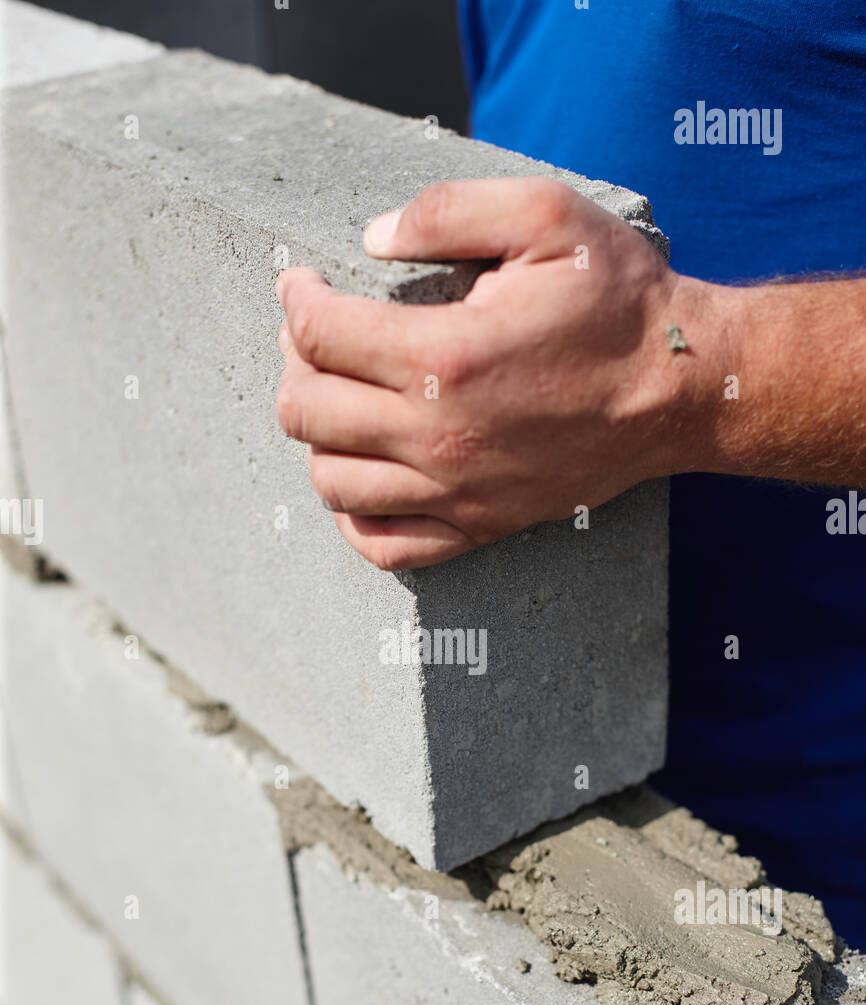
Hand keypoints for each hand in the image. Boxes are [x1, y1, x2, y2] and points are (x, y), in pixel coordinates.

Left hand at [275, 177, 717, 569]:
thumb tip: (372, 238)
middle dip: (295, 361)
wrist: (681, 388)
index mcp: (445, 356)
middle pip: (306, 410)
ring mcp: (455, 491)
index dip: (295, 298)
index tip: (301, 283)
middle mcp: (439, 435)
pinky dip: (352, 512)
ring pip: (330, 479)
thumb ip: (448, 212)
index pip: (319, 333)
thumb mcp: (546, 216)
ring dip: (317, 434)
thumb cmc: (618, 301)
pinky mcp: (477, 525)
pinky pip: (380, 543)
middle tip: (317, 335)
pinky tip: (365, 471)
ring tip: (339, 397)